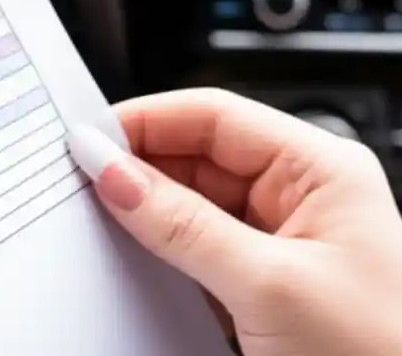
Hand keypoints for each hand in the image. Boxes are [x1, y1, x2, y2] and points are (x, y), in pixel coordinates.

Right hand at [68, 89, 401, 355]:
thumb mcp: (266, 284)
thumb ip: (182, 225)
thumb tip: (113, 172)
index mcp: (322, 168)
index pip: (215, 117)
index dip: (147, 121)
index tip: (87, 140)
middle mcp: (303, 195)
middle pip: (198, 157)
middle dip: (140, 168)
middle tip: (79, 183)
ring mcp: (284, 240)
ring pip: (193, 205)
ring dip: (147, 212)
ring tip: (99, 221)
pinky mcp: (265, 284)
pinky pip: (199, 249)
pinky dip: (162, 252)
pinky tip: (131, 259)